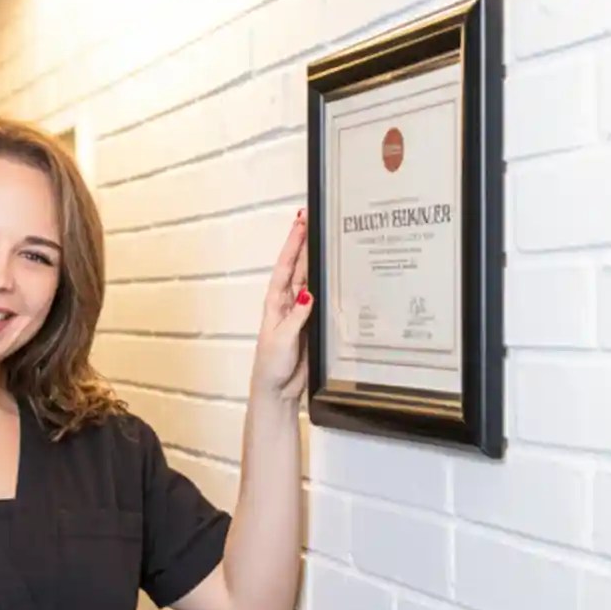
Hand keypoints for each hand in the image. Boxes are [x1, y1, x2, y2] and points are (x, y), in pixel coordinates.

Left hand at [250, 208, 312, 401]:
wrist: (278, 389)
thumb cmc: (272, 365)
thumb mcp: (282, 339)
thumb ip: (296, 317)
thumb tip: (309, 294)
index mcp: (275, 303)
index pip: (285, 267)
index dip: (293, 245)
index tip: (300, 223)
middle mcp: (289, 303)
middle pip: (298, 267)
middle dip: (305, 243)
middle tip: (313, 220)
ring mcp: (302, 312)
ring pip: (311, 280)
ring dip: (317, 260)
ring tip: (328, 237)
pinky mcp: (314, 324)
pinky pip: (323, 300)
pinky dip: (329, 285)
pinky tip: (339, 272)